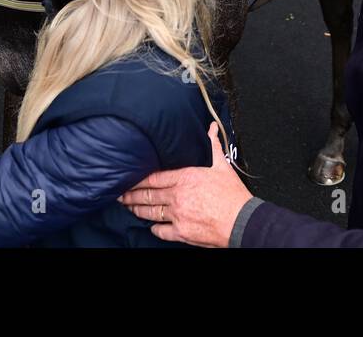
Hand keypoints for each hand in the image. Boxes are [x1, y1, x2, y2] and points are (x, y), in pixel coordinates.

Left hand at [119, 123, 252, 246]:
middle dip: (131, 195)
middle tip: (120, 195)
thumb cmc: (232, 195)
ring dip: (137, 210)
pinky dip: (154, 228)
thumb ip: (212, 146)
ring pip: (150, 212)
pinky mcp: (181, 233)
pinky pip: (161, 231)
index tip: (128, 179)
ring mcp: (177, 215)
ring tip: (129, 207)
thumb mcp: (222, 166)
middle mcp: (177, 196)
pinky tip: (150, 226)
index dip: (138, 179)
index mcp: (185, 178)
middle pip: (147, 196)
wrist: (241, 222)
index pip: (154, 178)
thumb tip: (210, 129)